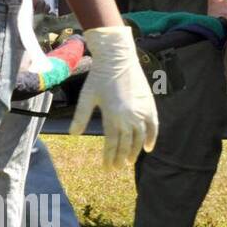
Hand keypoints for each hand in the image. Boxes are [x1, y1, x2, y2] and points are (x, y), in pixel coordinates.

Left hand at [69, 25, 158, 171]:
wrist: (117, 58)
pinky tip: (148, 148)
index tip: (107, 167)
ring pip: (139, 138)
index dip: (109, 157)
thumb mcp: (86, 97)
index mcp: (112, 116)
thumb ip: (81, 117)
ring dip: (134, 151)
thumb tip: (73, 134)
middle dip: (120, 158)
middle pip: (125, 144)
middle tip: (116, 168)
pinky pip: (153, 126)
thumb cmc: (98, 77)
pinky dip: (152, 138)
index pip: (111, 143)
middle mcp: (128, 117)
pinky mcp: (149, 105)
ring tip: (128, 161)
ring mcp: (141, 112)